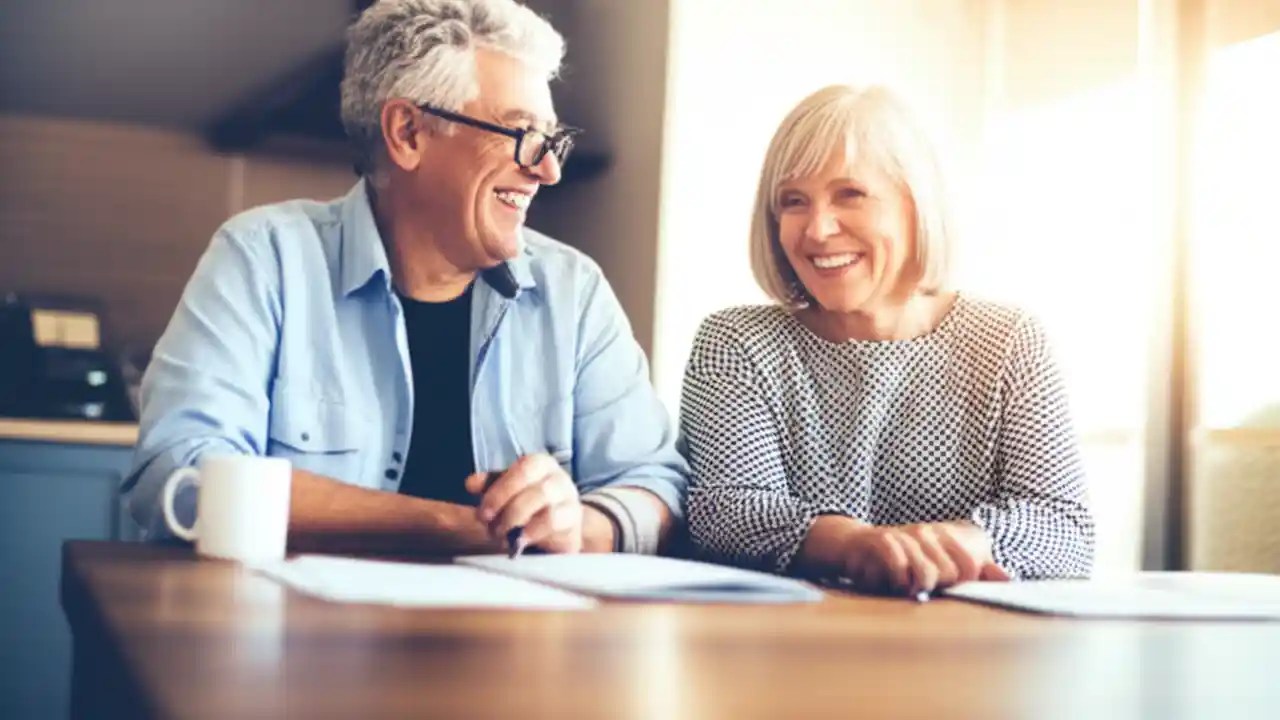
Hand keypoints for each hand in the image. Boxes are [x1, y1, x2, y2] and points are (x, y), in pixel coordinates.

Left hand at [464, 453, 583, 553]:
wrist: (560, 530)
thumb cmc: (530, 506)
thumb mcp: (508, 493)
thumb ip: (491, 486)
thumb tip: (471, 483)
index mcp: (540, 464)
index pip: (523, 468)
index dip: (500, 491)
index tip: (483, 513)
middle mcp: (558, 477)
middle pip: (535, 488)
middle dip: (508, 510)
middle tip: (491, 528)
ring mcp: (569, 498)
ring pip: (544, 502)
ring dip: (518, 520)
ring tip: (503, 536)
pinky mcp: (572, 521)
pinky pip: (553, 521)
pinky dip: (532, 531)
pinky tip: (520, 541)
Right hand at [841, 522, 1009, 595]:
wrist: (853, 545)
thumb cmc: (899, 559)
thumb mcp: (938, 563)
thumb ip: (976, 570)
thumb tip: (1008, 578)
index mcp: (945, 534)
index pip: (971, 565)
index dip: (962, 583)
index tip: (944, 585)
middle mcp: (928, 531)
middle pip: (949, 575)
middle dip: (936, 588)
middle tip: (918, 585)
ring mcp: (905, 534)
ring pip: (927, 575)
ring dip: (915, 588)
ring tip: (905, 587)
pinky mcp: (883, 541)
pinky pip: (900, 570)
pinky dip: (897, 582)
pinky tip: (890, 582)